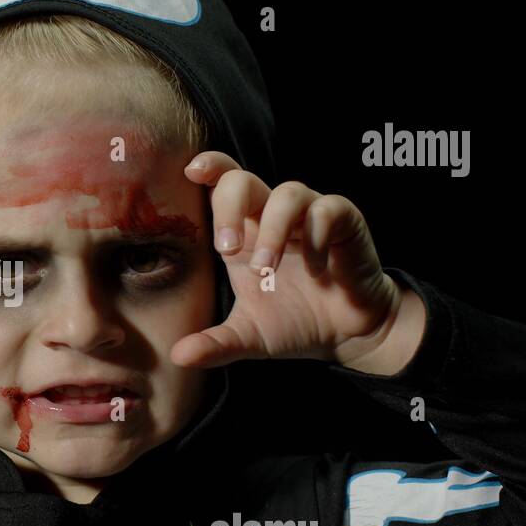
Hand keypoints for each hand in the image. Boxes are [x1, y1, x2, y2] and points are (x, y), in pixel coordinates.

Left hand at [170, 151, 424, 373]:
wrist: (346, 335)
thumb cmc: (295, 322)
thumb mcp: (249, 336)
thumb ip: (215, 344)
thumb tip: (178, 357)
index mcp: (245, 232)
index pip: (222, 185)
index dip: (209, 169)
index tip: (191, 172)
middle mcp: (273, 216)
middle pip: (243, 180)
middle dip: (230, 207)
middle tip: (226, 250)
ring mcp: (309, 215)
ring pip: (287, 193)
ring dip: (272, 230)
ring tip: (266, 268)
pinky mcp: (345, 222)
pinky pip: (328, 210)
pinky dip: (315, 234)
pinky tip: (313, 267)